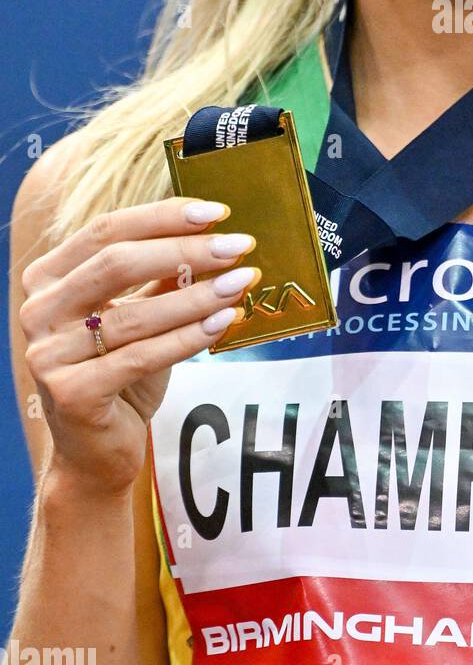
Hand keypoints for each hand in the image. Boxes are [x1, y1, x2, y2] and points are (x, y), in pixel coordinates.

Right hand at [19, 197, 260, 496]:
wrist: (94, 452)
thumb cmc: (119, 372)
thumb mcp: (137, 313)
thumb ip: (161, 275)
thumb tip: (214, 234)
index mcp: (47, 278)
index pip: (106, 230)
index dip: (163, 216)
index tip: (217, 212)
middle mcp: (38, 311)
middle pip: (117, 263)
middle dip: (186, 250)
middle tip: (240, 246)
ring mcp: (48, 354)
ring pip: (134, 313)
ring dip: (196, 294)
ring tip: (242, 282)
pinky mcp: (71, 393)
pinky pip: (141, 356)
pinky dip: (189, 336)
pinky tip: (225, 320)